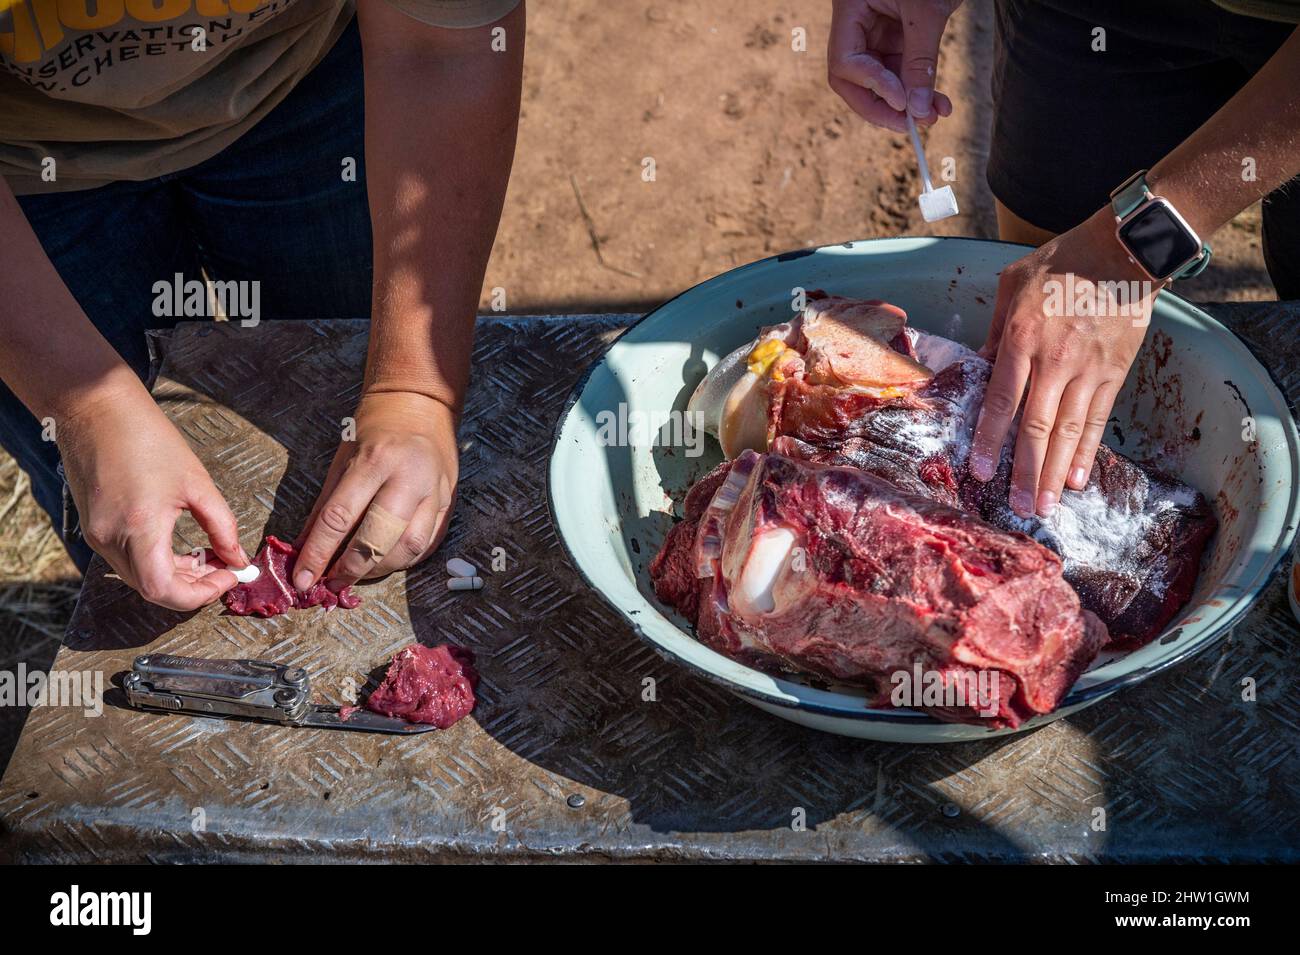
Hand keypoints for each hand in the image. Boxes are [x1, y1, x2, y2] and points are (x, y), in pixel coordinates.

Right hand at [59, 382, 247, 609]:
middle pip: (151, 589)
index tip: (226, 577)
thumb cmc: (147, 438)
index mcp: (138, 527)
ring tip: (205, 556)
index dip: (199, 594)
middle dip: (191, 587)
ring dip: (174, 576)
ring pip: (138, 578)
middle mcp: (109, 538)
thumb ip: (222, 526)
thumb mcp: (197, 483)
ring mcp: (96, 535)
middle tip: (222, 568)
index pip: (163, 590)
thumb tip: (237, 558)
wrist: (96, 409)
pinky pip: (126, 561)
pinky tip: (179, 546)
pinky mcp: (92, 528)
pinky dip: (155, 562)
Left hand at [294, 391, 457, 590]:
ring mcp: (434, 491)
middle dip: (352, 569)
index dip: (318, 554)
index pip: (339, 517)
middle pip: (378, 539)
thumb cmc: (374, 430)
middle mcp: (408, 477)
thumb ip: (324, 507)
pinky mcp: (449, 502)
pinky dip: (405, 560)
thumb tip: (304, 550)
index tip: (302, 579)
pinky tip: (386, 562)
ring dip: (381, 569)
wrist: (420, 405)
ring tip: (359, 574)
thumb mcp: (341, 460)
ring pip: (409, 547)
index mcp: (374, 461)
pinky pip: (428, 543)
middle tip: (332, 584)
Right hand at [827, 0, 958, 131]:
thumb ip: (921, 60)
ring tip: (935, 115)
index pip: (846, 62)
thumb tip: (917, 110)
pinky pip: (902, 69)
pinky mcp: (896, 35)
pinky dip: (920, 87)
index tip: (903, 103)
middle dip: (883, 106)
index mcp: (849, 9)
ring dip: (909, 102)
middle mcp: (857, 24)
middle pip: (854, 80)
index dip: (873, 87)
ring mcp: (875, 30)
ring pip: (882, 79)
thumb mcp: (927, 10)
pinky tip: (938, 104)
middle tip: (910, 126)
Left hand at [969, 207, 1159, 517]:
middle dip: (1025, 471)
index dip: (989, 439)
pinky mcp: (1114, 372)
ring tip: (1046, 505)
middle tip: (1017, 506)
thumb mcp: (1014, 285)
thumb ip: (993, 330)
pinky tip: (1078, 479)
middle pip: (1035, 426)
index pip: (1001, 400)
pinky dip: (1087, 451)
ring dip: (1055, 472)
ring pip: (1067, 431)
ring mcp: (1087, 369)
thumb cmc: (1062, 263)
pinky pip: (1098, 419)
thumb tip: (978, 368)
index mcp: (1021, 338)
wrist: (1123, 251)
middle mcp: (1053, 360)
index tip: (981, 471)